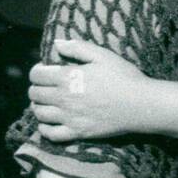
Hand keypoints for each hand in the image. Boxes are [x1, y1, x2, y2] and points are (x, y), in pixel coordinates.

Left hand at [29, 40, 152, 141]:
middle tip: (47, 86)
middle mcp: (64, 98)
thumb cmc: (125, 77)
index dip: (37, 71)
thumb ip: (78, 48)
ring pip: (39, 113)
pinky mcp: (77, 132)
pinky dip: (44, 128)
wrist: (142, 104)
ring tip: (48, 103)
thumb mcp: (103, 55)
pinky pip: (51, 134)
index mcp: (68, 77)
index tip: (45, 70)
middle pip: (35, 94)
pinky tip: (49, 122)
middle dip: (37, 88)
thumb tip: (56, 44)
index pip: (37, 75)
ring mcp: (69, 117)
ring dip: (39, 106)